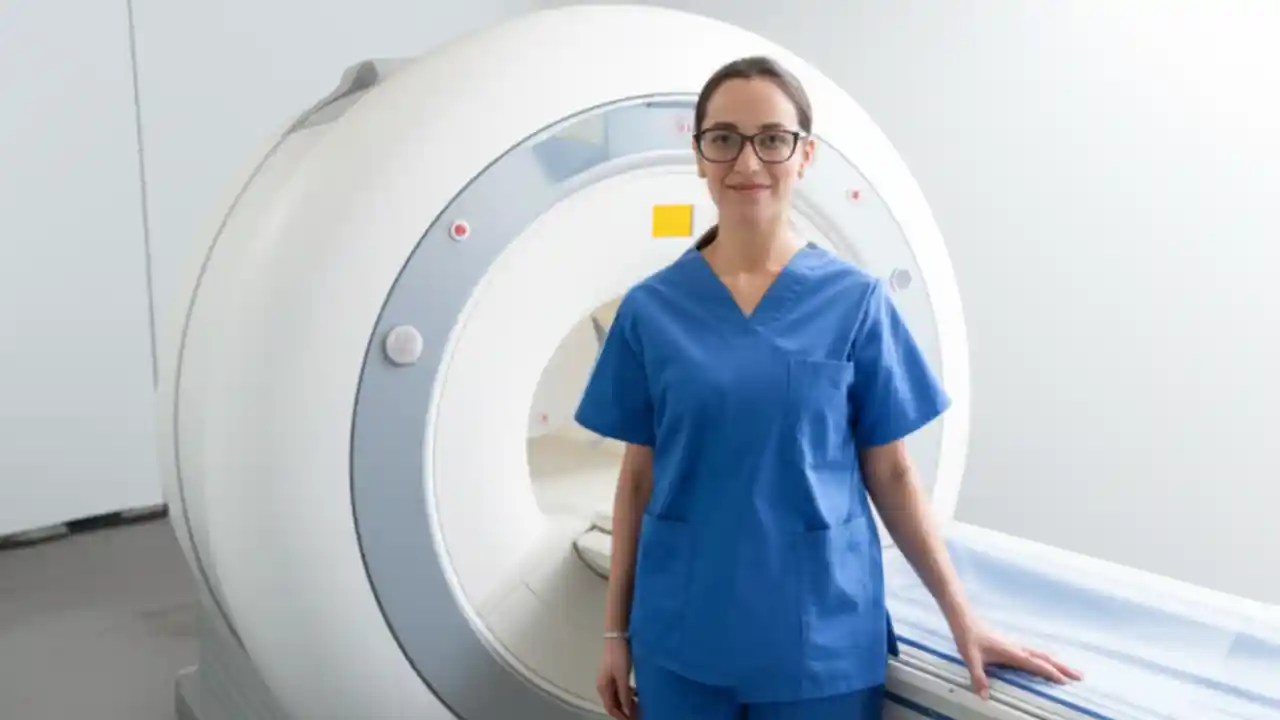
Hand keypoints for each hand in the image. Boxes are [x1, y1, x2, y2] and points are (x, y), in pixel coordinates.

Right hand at [596, 638, 636, 718]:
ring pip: (616, 697)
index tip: (634, 719)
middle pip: (613, 704)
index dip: (622, 716)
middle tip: (639, 714)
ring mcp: (606, 679)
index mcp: (603, 688)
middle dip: (625, 711)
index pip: (611, 709)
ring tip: (639, 705)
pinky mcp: (611, 674)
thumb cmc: (618, 655)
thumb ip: (624, 694)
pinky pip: (618, 689)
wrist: (616, 636)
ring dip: (626, 703)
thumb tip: (626, 710)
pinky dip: (626, 695)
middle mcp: (602, 686)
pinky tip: (635, 693)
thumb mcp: (623, 676)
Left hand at [953, 621, 1083, 699]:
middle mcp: (1018, 648)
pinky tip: (1048, 662)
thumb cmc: (968, 638)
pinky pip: (1035, 653)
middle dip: (1063, 668)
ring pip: (1042, 654)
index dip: (1050, 673)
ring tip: (1072, 671)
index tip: (1065, 682)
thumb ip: (978, 677)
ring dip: (1058, 663)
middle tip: (1080, 676)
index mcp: (1011, 652)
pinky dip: (1047, 659)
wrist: (965, 620)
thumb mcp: (971, 659)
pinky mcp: (1013, 645)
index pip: (1035, 664)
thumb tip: (984, 696)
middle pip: (1045, 658)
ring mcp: (1017, 645)